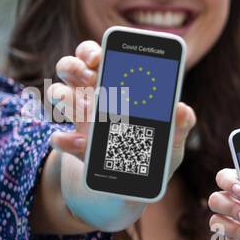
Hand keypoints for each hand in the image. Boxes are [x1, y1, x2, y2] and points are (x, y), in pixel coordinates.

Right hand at [48, 40, 196, 174]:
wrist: (129, 188)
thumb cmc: (152, 156)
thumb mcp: (171, 142)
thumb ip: (179, 125)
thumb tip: (182, 109)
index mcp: (118, 89)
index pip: (100, 59)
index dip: (93, 52)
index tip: (98, 57)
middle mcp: (94, 98)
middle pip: (71, 68)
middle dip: (73, 66)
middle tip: (88, 76)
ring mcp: (81, 121)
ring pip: (58, 94)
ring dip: (62, 96)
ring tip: (81, 108)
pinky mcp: (74, 146)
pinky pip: (59, 137)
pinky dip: (65, 139)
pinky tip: (80, 145)